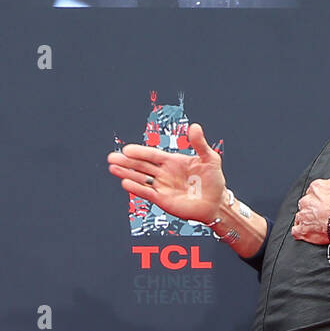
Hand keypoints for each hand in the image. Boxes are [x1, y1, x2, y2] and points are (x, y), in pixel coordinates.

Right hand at [107, 123, 226, 223]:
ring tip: (113, 168)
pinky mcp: (164, 201)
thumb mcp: (210, 158)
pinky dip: (137, 189)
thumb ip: (200, 144)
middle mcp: (164, 174)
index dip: (140, 152)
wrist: (217, 203)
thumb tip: (194, 126)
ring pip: (141, 179)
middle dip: (127, 162)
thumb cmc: (214, 180)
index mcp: (172, 161)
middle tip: (111, 157)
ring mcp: (163, 188)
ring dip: (127, 174)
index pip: (151, 155)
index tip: (127, 149)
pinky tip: (126, 183)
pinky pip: (148, 194)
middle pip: (142, 166)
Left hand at [292, 150, 329, 244]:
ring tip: (319, 223)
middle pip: (307, 203)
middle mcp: (307, 200)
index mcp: (315, 187)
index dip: (323, 197)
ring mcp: (303, 216)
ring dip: (307, 219)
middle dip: (314, 208)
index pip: (315, 191)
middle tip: (325, 214)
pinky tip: (308, 232)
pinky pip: (296, 230)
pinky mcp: (303, 230)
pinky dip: (300, 231)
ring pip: (301, 216)